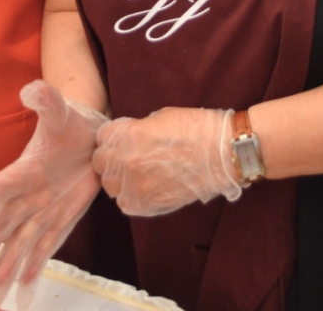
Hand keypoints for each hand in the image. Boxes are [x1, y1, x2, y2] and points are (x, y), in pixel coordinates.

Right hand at [0, 81, 107, 310]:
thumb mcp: (60, 111)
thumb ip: (46, 100)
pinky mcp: (54, 225)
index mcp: (21, 173)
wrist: (88, 138)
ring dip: (1, 277)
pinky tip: (21, 302)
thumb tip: (31, 88)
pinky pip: (40, 255)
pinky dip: (29, 277)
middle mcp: (23, 200)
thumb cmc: (69, 125)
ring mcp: (37, 215)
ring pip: (13, 251)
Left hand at [92, 107, 242, 216]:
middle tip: (127, 155)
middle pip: (101, 162)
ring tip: (136, 173)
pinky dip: (131, 195)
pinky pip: (125, 202)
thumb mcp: (160, 117)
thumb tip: (125, 138)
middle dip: (111, 157)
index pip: (102, 137)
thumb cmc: (196, 129)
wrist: (221, 154)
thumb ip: (136, 129)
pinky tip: (144, 186)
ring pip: (110, 185)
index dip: (112, 136)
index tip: (120, 139)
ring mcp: (136, 186)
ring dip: (119, 178)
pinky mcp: (146, 204)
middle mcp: (126, 162)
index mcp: (129, 135)